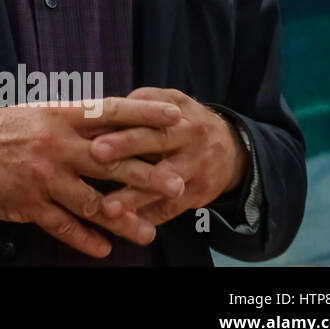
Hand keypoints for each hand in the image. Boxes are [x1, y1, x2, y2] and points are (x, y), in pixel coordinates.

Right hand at [0, 97, 186, 257]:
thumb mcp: (34, 115)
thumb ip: (69, 120)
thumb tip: (107, 119)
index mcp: (57, 116)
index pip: (109, 112)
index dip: (144, 113)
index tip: (174, 117)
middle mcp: (54, 145)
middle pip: (112, 161)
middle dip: (148, 174)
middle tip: (177, 184)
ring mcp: (43, 177)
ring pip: (94, 202)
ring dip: (124, 219)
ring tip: (148, 231)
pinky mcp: (29, 204)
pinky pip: (64, 225)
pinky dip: (86, 239)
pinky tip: (104, 248)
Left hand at [89, 87, 247, 226]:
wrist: (233, 150)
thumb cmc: (184, 123)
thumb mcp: (170, 102)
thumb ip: (140, 103)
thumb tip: (107, 110)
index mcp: (178, 112)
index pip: (149, 113)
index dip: (124, 119)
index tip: (96, 126)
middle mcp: (189, 136)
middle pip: (156, 140)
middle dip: (126, 146)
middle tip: (96, 153)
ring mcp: (196, 166)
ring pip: (163, 182)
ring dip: (135, 196)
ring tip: (108, 207)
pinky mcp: (199, 193)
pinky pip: (172, 208)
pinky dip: (150, 217)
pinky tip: (128, 225)